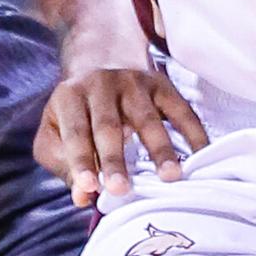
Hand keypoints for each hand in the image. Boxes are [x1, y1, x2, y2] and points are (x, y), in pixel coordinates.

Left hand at [34, 66, 209, 206]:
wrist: (101, 59)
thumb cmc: (78, 112)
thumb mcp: (55, 131)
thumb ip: (64, 166)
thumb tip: (82, 197)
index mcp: (70, 96)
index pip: (75, 131)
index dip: (80, 160)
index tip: (88, 187)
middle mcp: (101, 84)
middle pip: (108, 125)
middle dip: (115, 159)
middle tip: (122, 189)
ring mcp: (133, 82)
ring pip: (147, 118)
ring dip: (159, 149)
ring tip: (170, 178)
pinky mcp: (161, 84)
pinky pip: (180, 109)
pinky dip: (192, 132)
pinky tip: (200, 155)